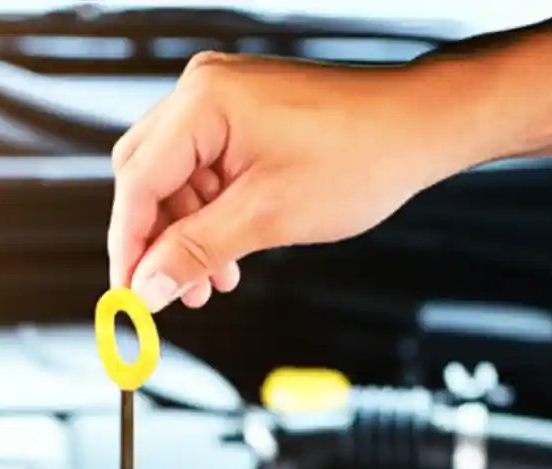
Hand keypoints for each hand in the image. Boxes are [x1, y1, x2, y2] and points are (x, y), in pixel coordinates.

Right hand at [109, 52, 472, 311]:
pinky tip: (226, 252)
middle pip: (145, 177)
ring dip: (185, 234)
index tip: (128, 293)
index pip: (137, 182)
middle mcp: (204, 92)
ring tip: (208, 281)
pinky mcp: (241, 116)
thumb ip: (196, 253)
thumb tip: (147, 287)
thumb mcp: (268, 217)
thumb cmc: (364, 153)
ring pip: (173, 180)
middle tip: (165, 291)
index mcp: (203, 102)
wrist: (423, 127)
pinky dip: (208, 214)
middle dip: (155, 241)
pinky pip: (202, 170)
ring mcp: (223, 101)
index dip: (128, 246)